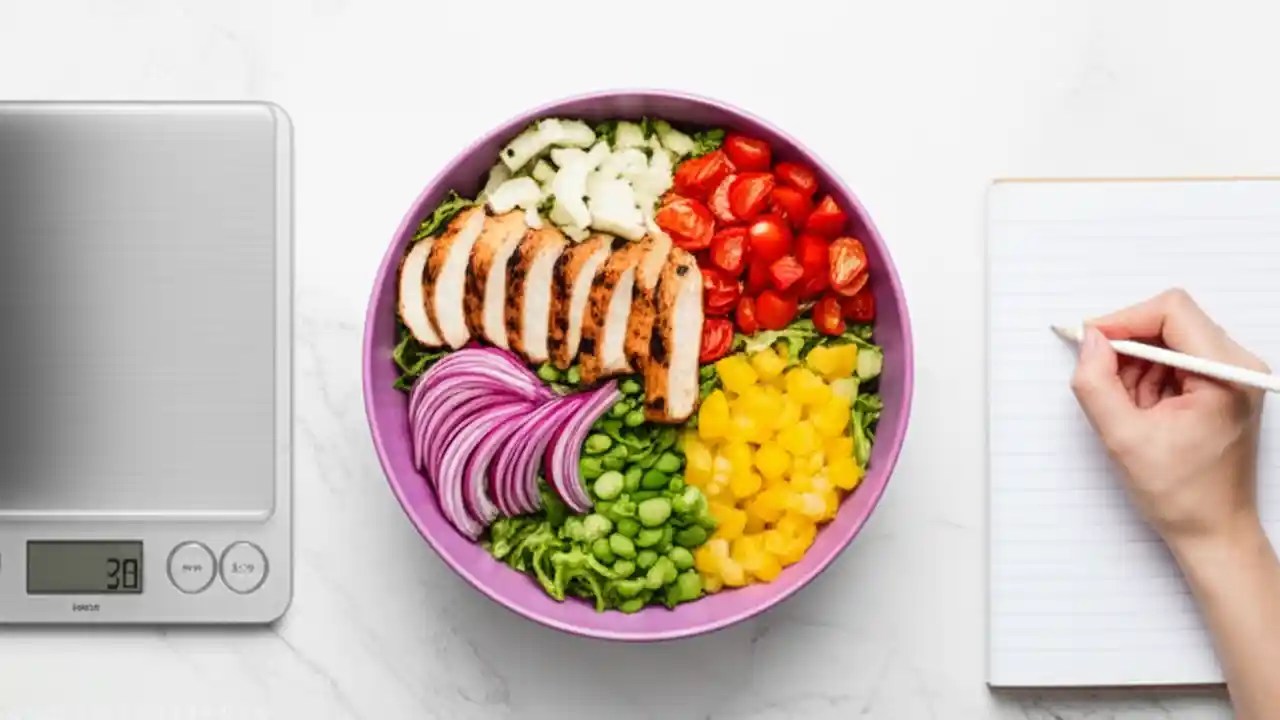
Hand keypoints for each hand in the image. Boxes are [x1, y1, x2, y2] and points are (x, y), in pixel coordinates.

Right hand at [1069, 288, 1268, 548]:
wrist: (1214, 531)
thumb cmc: (1183, 496)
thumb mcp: (1123, 439)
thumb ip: (1097, 383)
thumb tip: (1089, 342)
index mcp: (1226, 374)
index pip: (1172, 311)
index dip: (1124, 320)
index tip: (1092, 342)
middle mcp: (1238, 366)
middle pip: (1170, 322)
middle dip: (1128, 351)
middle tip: (1109, 388)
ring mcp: (1231, 375)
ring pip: (1167, 341)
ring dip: (1137, 368)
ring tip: (1134, 413)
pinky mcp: (1220, 385)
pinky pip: (1173, 361)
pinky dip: (1148, 380)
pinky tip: (1146, 414)